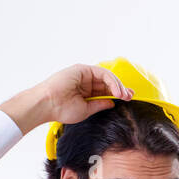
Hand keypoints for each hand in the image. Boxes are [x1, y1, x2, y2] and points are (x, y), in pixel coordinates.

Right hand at [0, 64, 133, 136]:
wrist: (47, 105)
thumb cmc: (62, 109)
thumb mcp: (86, 110)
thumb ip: (99, 104)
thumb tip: (113, 103)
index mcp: (85, 91)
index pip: (105, 90)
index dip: (117, 94)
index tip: (127, 99)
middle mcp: (85, 81)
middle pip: (108, 82)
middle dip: (121, 89)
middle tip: (130, 96)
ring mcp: (83, 74)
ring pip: (106, 77)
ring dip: (118, 85)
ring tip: (125, 95)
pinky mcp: (82, 69)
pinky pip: (101, 73)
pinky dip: (111, 81)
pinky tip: (117, 91)